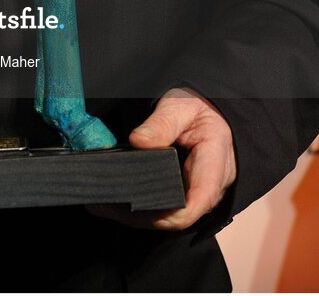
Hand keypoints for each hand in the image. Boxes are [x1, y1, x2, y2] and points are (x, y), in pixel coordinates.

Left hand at [88, 87, 236, 230]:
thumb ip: (161, 124)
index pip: (201, 198)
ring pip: (170, 215)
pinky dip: (141, 208)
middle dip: (145, 215)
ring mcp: (198, 193)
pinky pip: (165, 208)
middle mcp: (212, 185)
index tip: (140, 208)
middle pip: (181, 213)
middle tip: (109, 203)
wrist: (205, 109)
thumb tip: (138, 141)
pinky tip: (115, 202)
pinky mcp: (185, 194)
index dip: (174, 213)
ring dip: (138, 215)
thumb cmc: (196, 106)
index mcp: (216, 162)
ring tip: (105, 203)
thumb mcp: (180, 107)